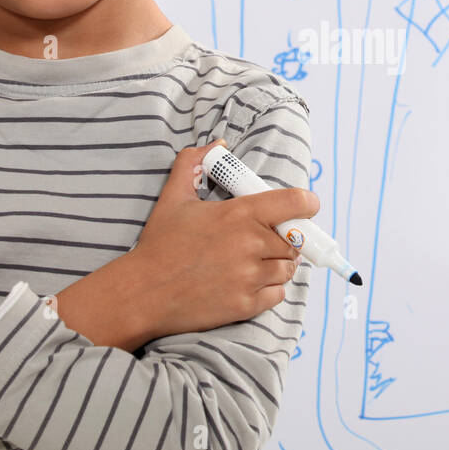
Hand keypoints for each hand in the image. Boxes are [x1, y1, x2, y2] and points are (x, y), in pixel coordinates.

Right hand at [128, 139, 319, 342]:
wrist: (142, 293)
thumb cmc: (160, 245)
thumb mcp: (173, 196)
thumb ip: (194, 163)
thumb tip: (218, 143)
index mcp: (240, 214)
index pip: (295, 203)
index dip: (306, 204)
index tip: (304, 208)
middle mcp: (250, 245)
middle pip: (293, 241)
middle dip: (285, 240)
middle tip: (266, 240)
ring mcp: (249, 277)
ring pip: (288, 269)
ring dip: (279, 265)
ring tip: (256, 262)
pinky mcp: (246, 305)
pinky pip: (278, 294)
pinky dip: (271, 289)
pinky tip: (250, 283)